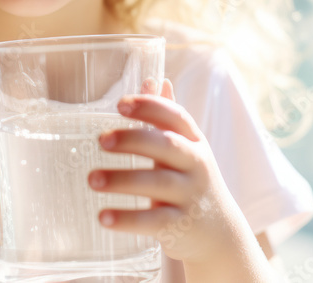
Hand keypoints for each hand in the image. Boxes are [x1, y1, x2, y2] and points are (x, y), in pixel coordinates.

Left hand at [88, 78, 257, 268]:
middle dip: (132, 140)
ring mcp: (189, 196)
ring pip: (157, 184)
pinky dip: (127, 219)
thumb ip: (165, 118)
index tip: (120, 104)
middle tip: (100, 140)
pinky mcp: (180, 226)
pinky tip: (102, 216)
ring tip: (92, 179)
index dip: (149, 107)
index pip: (175, 117)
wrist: (220, 233)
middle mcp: (195, 166)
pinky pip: (153, 221)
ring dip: (122, 180)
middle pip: (165, 146)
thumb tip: (152, 80)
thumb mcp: (186, 148)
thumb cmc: (192, 181)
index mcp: (194, 142)